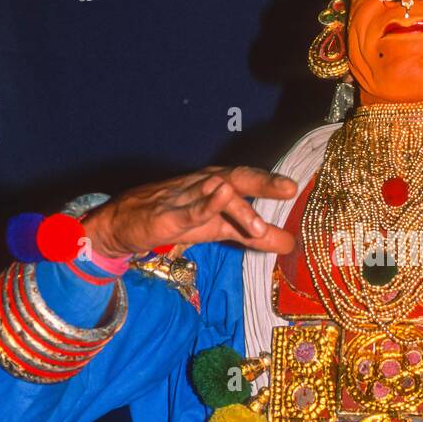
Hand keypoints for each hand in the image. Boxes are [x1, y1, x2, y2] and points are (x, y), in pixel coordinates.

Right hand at [83, 166, 298, 258]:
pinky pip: (187, 210)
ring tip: (259, 225)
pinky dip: (204, 205)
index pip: (249, 183)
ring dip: (238, 207)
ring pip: (213, 194)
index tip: (299, 190)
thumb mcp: (220, 229)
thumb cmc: (175, 220)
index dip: (272, 184)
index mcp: (217, 185)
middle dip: (264, 181)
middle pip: (237, 177)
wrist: (123, 226)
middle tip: (290, 188)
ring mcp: (184, 198)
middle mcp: (203, 185)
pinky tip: (218, 197)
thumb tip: (289, 243)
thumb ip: (254, 236)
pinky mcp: (166, 216)